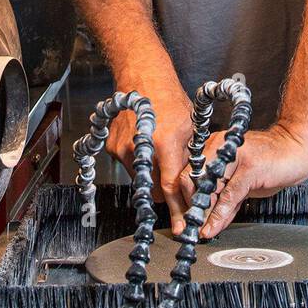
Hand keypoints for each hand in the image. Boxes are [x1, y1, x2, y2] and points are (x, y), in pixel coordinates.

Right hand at [104, 82, 195, 232]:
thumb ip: (190, 160)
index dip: (179, 211)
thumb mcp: (190, 128)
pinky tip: (146, 147)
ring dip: (153, 177)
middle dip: (167, 196)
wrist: (142, 78)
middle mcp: (141, 149)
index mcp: (165, 144)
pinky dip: (140, 164)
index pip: (172, 189)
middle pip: (154, 191)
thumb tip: (196, 187)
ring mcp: (123, 149)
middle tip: (178, 193)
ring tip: (161, 156)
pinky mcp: (111, 148)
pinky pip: (130, 167)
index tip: (183, 229)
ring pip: (141, 180)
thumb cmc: (170, 99)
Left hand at [180, 122, 307, 239]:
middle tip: (191, 227)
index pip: (188, 173)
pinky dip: (219, 214)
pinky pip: (229, 194)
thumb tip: (209, 221)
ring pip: (209, 188)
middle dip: (190, 207)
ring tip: (200, 232)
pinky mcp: (250, 166)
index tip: (186, 219)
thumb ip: (224, 198)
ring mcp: (234, 155)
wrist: (295, 148)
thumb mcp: (240, 181)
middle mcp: (219, 147)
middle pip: (192, 179)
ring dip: (203, 214)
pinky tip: (214, 227)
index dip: (184, 199)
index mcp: (213, 147)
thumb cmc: (268, 163)